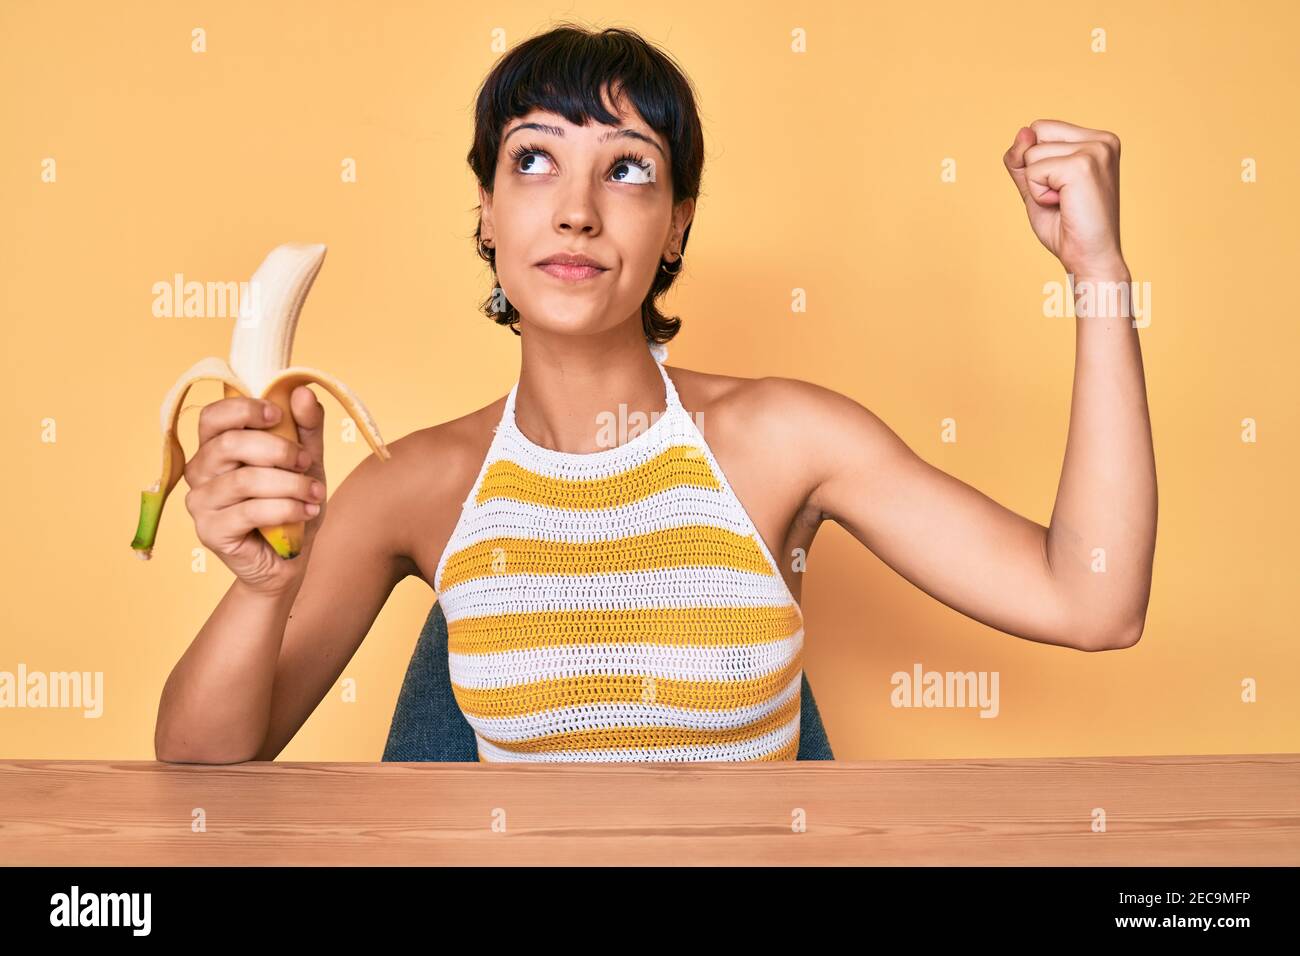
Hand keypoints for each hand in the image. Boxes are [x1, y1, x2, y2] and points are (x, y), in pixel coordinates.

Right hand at [182, 386, 327, 595]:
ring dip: (290, 484)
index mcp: (216, 447)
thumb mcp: (307, 462)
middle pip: (229, 444)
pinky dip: (286, 509)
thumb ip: (306, 427)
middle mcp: (200, 471)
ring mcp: (200, 502)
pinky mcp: (210, 531)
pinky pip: (250, 511)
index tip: (278, 415)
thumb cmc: (292, 504)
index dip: (245, 409)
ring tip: (315, 494)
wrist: (290, 559)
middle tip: (306, 462)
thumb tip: (302, 391)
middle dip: (278, 450)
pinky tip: (306, 512)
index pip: (213, 416)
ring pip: (244, 480)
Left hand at [1003, 119, 1126, 278]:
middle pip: (1034, 134)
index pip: (1040, 128)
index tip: (1060, 187)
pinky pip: (1033, 171)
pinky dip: (1038, 194)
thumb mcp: (1036, 186)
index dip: (1035, 160)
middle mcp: (1102, 140)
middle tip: (1061, 197)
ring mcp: (1095, 150)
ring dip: (1037, 185)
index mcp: (1098, 140)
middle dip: (1034, 170)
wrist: (1090, 258)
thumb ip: (1024, 159)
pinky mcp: (1083, 165)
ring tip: (1063, 202)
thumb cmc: (1067, 227)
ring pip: (1031, 153)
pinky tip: (1062, 205)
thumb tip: (1023, 132)